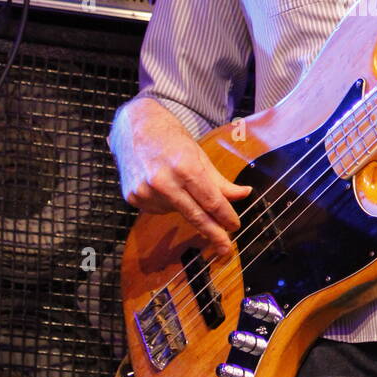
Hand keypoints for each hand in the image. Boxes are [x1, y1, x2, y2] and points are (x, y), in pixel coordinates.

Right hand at [111, 99, 251, 258]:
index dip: (226, 217)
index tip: (235, 227)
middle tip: (226, 249)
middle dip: (214, 234)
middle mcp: (163, 181)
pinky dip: (167, 202)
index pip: (211, 201)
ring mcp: (146, 192)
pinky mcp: (133, 198)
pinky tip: (162, 185)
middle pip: (196, 216)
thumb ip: (220, 181)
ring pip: (177, 212)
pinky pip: (159, 209)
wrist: (135, 127)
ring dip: (185, 206)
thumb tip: (243, 195)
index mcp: (185, 167)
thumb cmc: (171, 139)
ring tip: (177, 182)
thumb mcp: (200, 155)